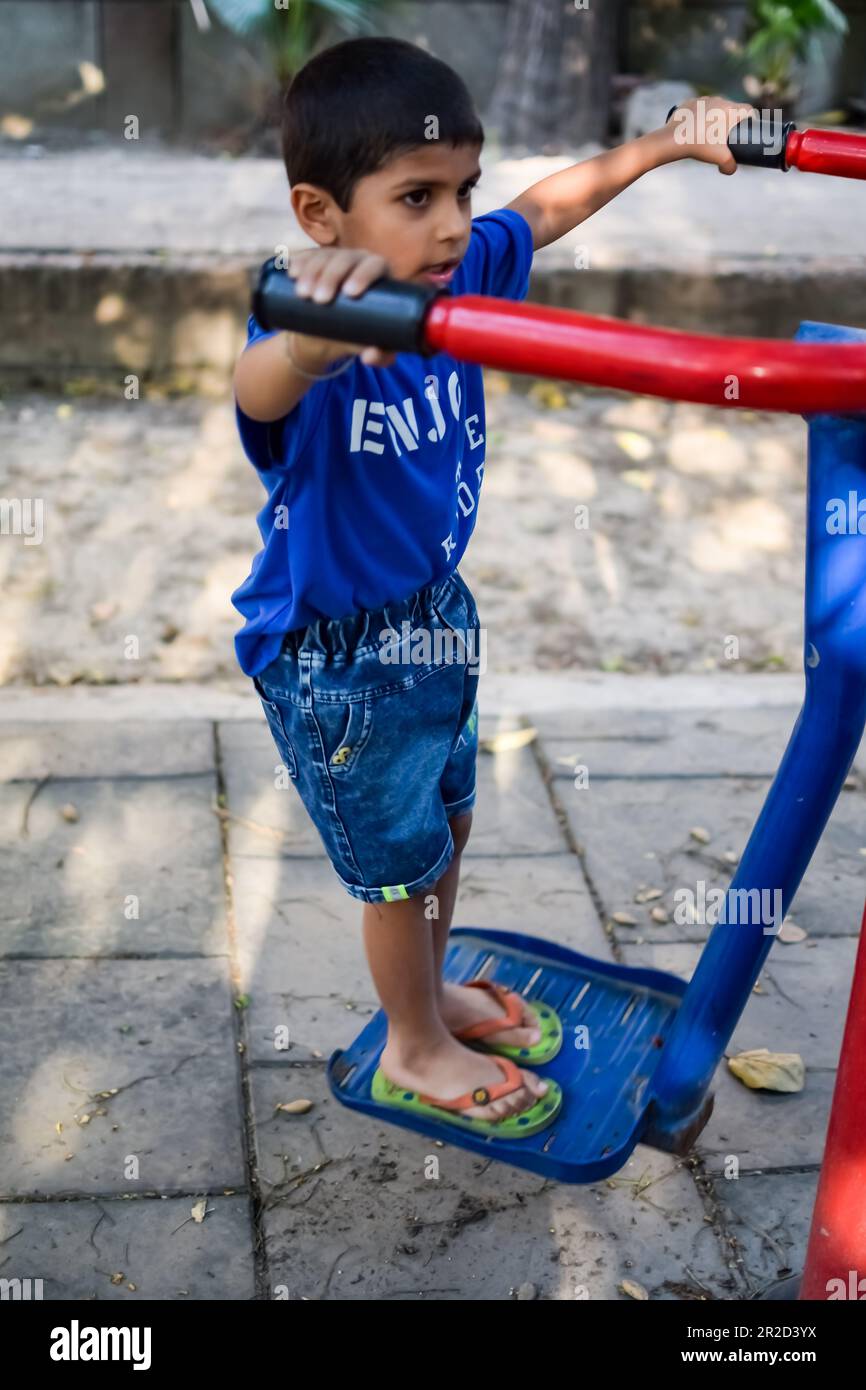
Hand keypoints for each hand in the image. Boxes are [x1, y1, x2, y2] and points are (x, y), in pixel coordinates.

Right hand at [285, 247, 397, 367]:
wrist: (328, 336)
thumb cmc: (357, 337)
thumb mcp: (369, 346)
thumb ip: (379, 357)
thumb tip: (370, 356)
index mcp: (379, 274)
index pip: (375, 266)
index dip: (363, 275)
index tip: (349, 293)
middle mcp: (358, 260)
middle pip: (346, 258)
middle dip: (331, 276)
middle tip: (319, 300)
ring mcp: (335, 258)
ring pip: (323, 257)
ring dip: (312, 271)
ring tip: (302, 294)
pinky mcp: (314, 260)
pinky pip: (305, 256)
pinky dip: (298, 261)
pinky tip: (292, 271)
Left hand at [664, 96, 757, 174]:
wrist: (673, 139)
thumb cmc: (700, 146)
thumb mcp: (720, 159)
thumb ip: (730, 167)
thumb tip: (731, 170)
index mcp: (730, 110)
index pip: (748, 110)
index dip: (751, 118)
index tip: (748, 126)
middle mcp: (718, 100)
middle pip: (731, 108)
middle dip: (731, 119)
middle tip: (728, 133)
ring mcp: (703, 99)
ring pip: (715, 106)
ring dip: (715, 115)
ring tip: (711, 131)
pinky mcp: (689, 102)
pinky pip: (699, 107)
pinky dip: (700, 115)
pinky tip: (697, 126)